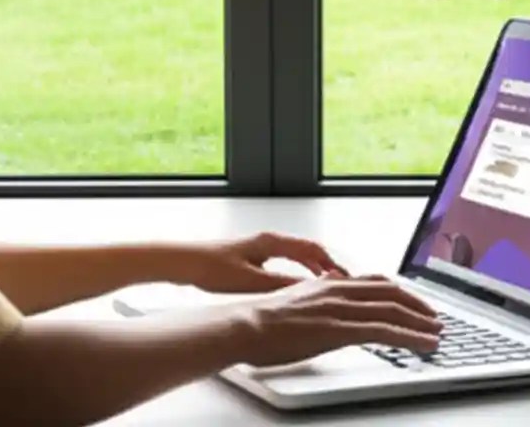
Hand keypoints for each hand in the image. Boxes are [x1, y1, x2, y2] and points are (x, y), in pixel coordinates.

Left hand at [184, 232, 350, 292]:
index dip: (332, 263)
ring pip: (296, 255)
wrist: (184, 262)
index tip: (345, 277)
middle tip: (342, 282)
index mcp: (272, 241)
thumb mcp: (251, 281)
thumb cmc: (211, 268)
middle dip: (327, 266)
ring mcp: (260, 247)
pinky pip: (284, 261)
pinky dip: (298, 271)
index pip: (313, 248)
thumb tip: (309, 290)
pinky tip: (296, 286)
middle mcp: (269, 240)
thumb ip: (282, 284)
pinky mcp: (252, 256)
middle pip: (308, 250)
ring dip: (313, 269)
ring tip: (325, 286)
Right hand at [233, 275, 442, 366]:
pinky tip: (424, 344)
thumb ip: (321, 305)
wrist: (246, 326)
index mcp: (329, 283)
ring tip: (437, 333)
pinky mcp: (340, 328)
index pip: (375, 282)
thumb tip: (333, 315)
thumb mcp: (299, 305)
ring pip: (393, 310)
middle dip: (417, 305)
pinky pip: (385, 331)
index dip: (400, 292)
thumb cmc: (264, 322)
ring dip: (420, 322)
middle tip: (434, 318)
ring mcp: (341, 308)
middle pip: (390, 292)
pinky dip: (411, 336)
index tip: (414, 302)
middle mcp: (339, 289)